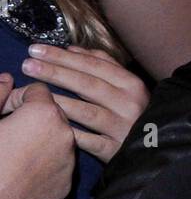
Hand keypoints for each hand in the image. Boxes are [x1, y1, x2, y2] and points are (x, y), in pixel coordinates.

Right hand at [0, 78, 75, 198]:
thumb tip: (6, 79)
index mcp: (43, 114)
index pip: (38, 90)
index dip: (16, 98)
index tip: (2, 111)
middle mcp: (65, 134)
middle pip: (52, 113)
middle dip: (31, 117)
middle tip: (7, 130)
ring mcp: (69, 162)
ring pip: (58, 139)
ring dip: (40, 139)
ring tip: (14, 152)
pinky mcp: (67, 185)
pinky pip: (59, 164)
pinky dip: (45, 163)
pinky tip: (23, 172)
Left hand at [18, 42, 148, 161]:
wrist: (155, 146)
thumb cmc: (136, 111)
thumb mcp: (127, 85)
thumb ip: (103, 64)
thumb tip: (73, 49)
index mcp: (131, 84)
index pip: (93, 65)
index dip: (64, 56)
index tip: (36, 49)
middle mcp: (129, 103)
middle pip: (88, 85)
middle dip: (56, 72)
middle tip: (28, 65)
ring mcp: (123, 127)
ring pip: (86, 112)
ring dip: (59, 102)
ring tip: (34, 93)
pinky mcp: (116, 150)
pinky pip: (89, 142)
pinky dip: (71, 134)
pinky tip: (51, 125)